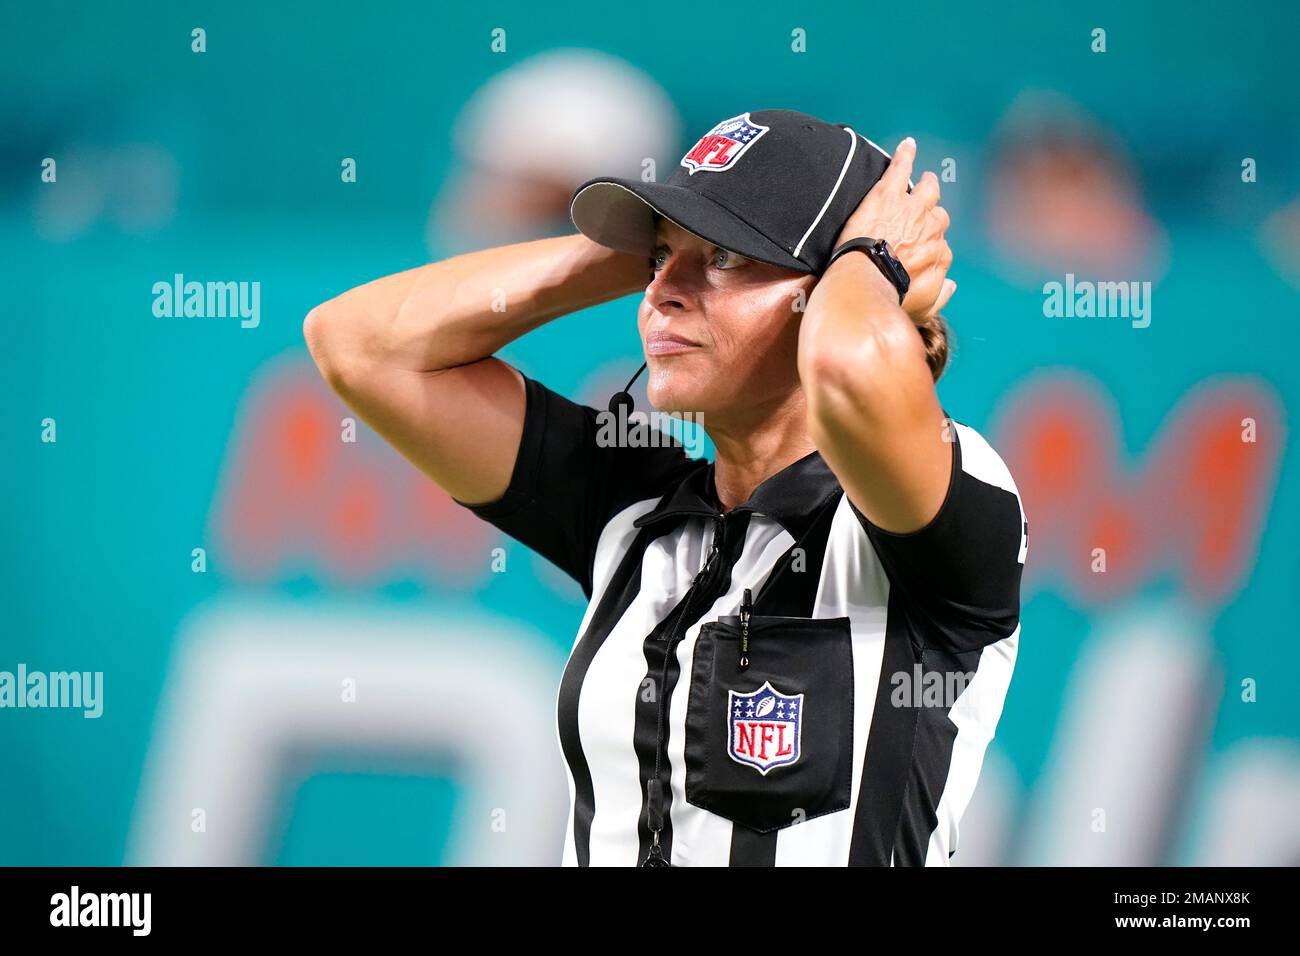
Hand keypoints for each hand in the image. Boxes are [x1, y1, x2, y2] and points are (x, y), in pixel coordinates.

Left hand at [833, 137, 955, 320]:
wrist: (866, 282)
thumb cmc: (891, 299)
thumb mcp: (922, 308)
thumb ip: (940, 296)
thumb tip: (952, 284)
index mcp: (938, 254)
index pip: (940, 245)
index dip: (928, 245)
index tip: (917, 249)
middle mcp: (931, 228)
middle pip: (937, 216)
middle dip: (930, 215)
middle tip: (918, 215)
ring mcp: (911, 208)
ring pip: (927, 189)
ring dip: (925, 184)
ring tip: (922, 180)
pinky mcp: (890, 194)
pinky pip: (902, 167)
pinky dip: (906, 155)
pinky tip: (907, 145)